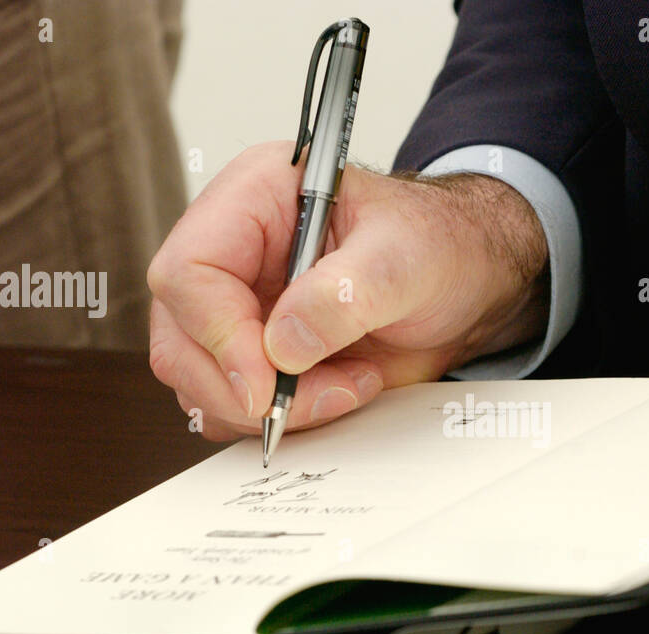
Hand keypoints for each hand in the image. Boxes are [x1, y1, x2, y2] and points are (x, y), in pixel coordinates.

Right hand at [147, 142, 548, 439]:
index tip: (267, 383)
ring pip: (197, 379)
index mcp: (256, 198)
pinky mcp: (253, 353)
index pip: (189, 270)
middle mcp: (233, 252)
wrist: (469, 283)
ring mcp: (237, 306)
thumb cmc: (440, 246)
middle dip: (242, 386)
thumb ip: (345, 295)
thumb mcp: (406, 259)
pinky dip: (278, 420)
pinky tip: (336, 395)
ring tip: (347, 386)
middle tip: (318, 399)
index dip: (219, 335)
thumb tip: (281, 346)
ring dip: (267, 407)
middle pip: (180, 335)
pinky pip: (230, 404)